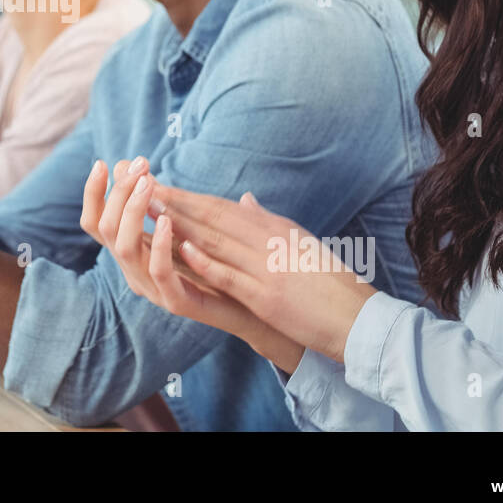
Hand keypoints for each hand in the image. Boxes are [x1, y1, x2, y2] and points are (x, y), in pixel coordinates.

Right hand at [80, 160, 304, 370]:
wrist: (251, 305)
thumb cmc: (217, 261)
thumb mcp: (185, 223)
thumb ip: (160, 199)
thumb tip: (133, 163)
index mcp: (134, 251)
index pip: (96, 222)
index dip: (93, 193)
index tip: (103, 164)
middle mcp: (135, 269)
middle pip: (106, 229)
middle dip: (118, 193)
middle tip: (140, 168)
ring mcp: (153, 287)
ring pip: (124, 249)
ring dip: (133, 212)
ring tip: (148, 185)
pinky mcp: (177, 301)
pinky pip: (158, 272)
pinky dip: (158, 244)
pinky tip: (166, 220)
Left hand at [147, 182, 378, 364]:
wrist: (359, 317)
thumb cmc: (329, 282)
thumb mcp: (298, 242)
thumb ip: (267, 222)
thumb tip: (245, 201)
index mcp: (275, 228)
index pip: (224, 207)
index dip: (190, 196)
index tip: (162, 185)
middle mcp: (269, 240)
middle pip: (214, 217)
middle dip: (177, 202)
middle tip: (144, 187)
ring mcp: (267, 267)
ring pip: (217, 240)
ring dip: (181, 223)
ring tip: (152, 209)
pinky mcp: (268, 295)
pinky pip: (232, 275)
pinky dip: (207, 261)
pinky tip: (184, 249)